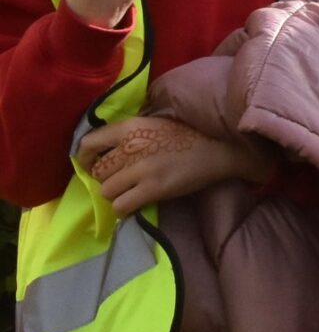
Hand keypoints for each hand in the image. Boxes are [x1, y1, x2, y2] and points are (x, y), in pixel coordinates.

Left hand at [78, 117, 271, 217]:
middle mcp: (132, 146)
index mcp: (131, 126)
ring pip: (106, 191)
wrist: (220, 149)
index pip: (89, 143)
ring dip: (116, 194)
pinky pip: (121, 205)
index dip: (85, 158)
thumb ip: (129, 133)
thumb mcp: (155, 123)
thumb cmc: (188, 136)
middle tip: (122, 181)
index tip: (93, 165)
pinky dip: (124, 208)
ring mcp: (142, 168)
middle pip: (98, 172)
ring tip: (131, 192)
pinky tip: (135, 204)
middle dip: (107, 179)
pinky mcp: (153, 188)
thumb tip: (102, 149)